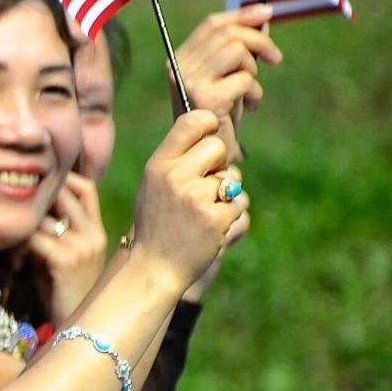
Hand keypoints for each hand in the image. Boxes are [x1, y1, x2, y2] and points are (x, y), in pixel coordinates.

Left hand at [16, 173, 107, 325]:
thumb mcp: (60, 255)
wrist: (80, 333)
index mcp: (96, 230)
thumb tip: (25, 210)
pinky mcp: (67, 260)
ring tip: (15, 253)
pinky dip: (19, 248)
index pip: (85, 186)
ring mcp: (83, 246)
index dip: (61, 181)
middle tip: (18, 225)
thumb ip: (51, 231)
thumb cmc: (63, 294)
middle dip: (34, 203)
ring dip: (20, 231)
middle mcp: (93, 233)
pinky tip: (18, 265)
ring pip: (42, 216)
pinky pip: (35, 238)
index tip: (35, 198)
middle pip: (63, 191)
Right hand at [130, 111, 246, 294]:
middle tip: (206, 187)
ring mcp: (195, 198)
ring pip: (232, 179)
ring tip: (203, 214)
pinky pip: (239, 203)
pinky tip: (210, 229)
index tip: (209, 143)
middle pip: (217, 147)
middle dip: (219, 165)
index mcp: (158, 165)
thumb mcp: (152, 187)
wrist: (153, 269)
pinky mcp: (214, 219)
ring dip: (226, 195)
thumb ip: (175, 161)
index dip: (208, 126)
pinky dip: (230, 217)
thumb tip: (208, 132)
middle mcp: (175, 177)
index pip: (192, 122)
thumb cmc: (155, 226)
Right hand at [169, 5, 282, 161]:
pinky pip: (245, 77)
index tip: (268, 13)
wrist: (207, 159)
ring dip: (254, 68)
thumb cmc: (219, 120)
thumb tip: (262, 16)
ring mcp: (189, 81)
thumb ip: (237, 50)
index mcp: (178, 61)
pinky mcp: (206, 98)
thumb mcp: (225, 78)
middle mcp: (178, 68)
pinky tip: (250, 108)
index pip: (212, 24)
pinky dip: (255, 92)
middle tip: (275, 59)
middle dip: (259, 41)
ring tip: (252, 91)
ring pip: (237, 49)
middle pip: (227, 32)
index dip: (242, 14)